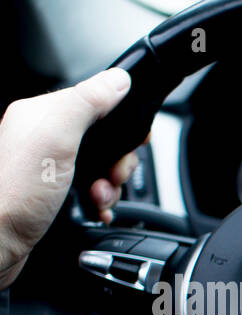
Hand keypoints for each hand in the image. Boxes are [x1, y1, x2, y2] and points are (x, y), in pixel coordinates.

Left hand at [0, 68, 139, 288]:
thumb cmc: (12, 194)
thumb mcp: (55, 138)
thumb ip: (86, 103)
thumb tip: (118, 80)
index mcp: (41, 115)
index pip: (97, 105)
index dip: (120, 125)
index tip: (131, 144)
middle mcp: (44, 139)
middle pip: (105, 140)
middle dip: (117, 162)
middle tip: (109, 176)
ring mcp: (48, 169)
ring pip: (102, 169)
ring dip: (110, 187)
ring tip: (96, 198)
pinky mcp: (54, 195)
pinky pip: (92, 192)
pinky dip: (102, 204)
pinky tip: (95, 210)